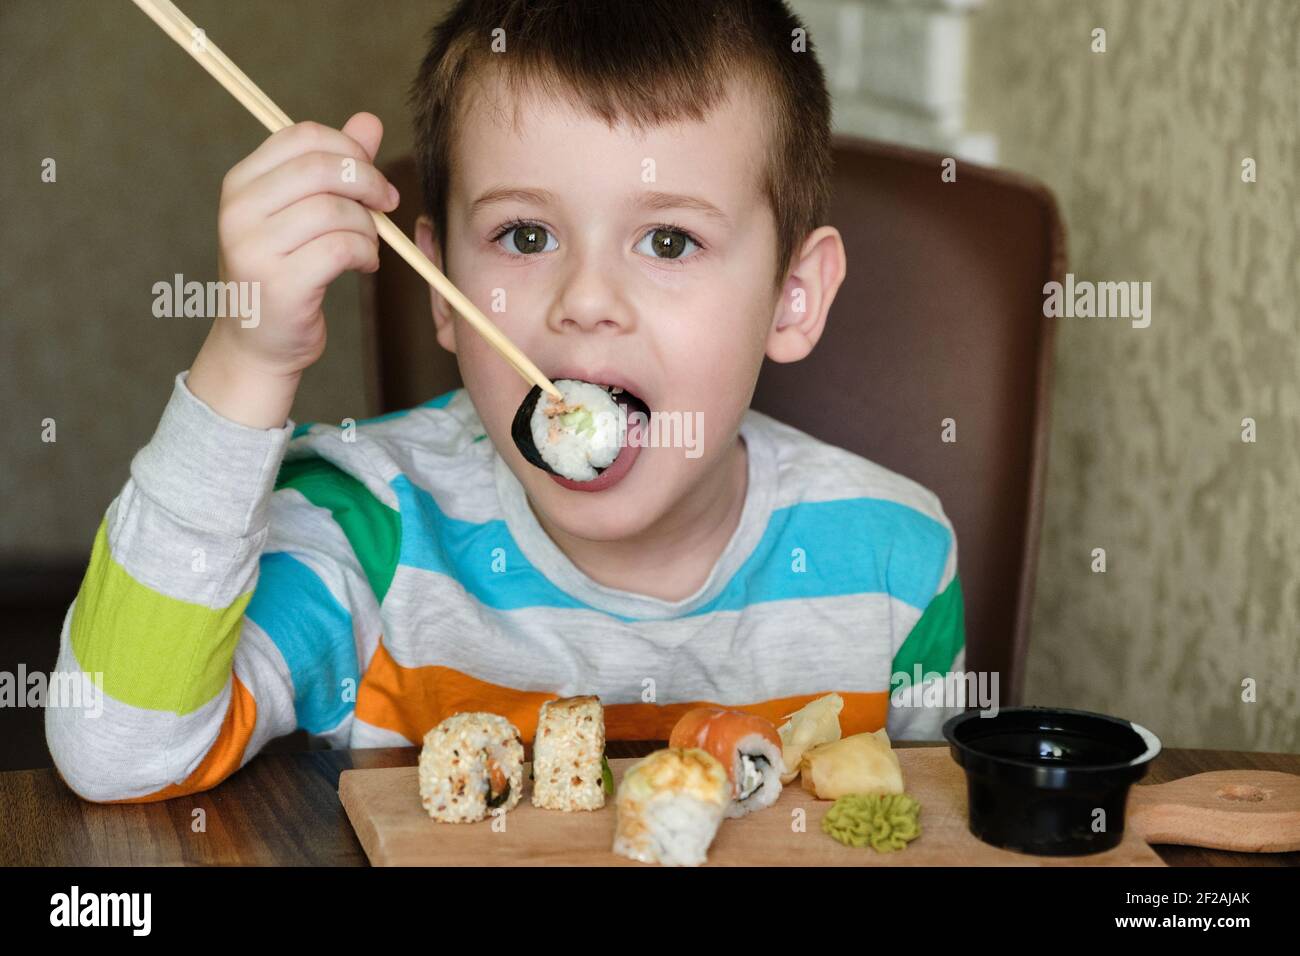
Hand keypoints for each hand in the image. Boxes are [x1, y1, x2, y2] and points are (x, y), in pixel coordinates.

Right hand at [188, 112, 398, 427]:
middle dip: (368, 183)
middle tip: (387, 205)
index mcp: (241, 183)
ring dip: (368, 227)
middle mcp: (239, 210)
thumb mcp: (302, 213)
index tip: (372, 177)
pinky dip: (366, 254)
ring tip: (369, 246)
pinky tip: (364, 265)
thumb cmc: (284, 274)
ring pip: (337, 210)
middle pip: (323, 168)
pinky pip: (343, 248)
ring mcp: (255, 248)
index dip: (349, 149)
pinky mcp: (281, 284)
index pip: (303, 137)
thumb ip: (334, 167)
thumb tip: (369, 122)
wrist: (258, 344)